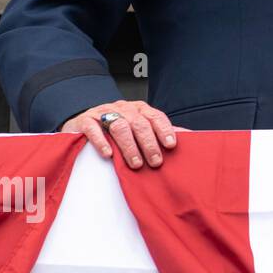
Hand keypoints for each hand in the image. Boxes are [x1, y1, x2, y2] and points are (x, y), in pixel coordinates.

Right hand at [60, 100, 186, 170]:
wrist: (82, 122)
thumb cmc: (116, 127)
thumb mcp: (139, 127)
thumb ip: (160, 132)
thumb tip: (189, 136)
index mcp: (139, 109)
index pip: (155, 116)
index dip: (164, 130)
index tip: (171, 145)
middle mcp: (123, 108)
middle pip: (139, 123)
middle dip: (149, 143)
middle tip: (155, 162)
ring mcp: (103, 113)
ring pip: (119, 126)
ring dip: (129, 146)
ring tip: (136, 164)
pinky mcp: (84, 121)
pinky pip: (93, 128)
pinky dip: (101, 141)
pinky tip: (108, 154)